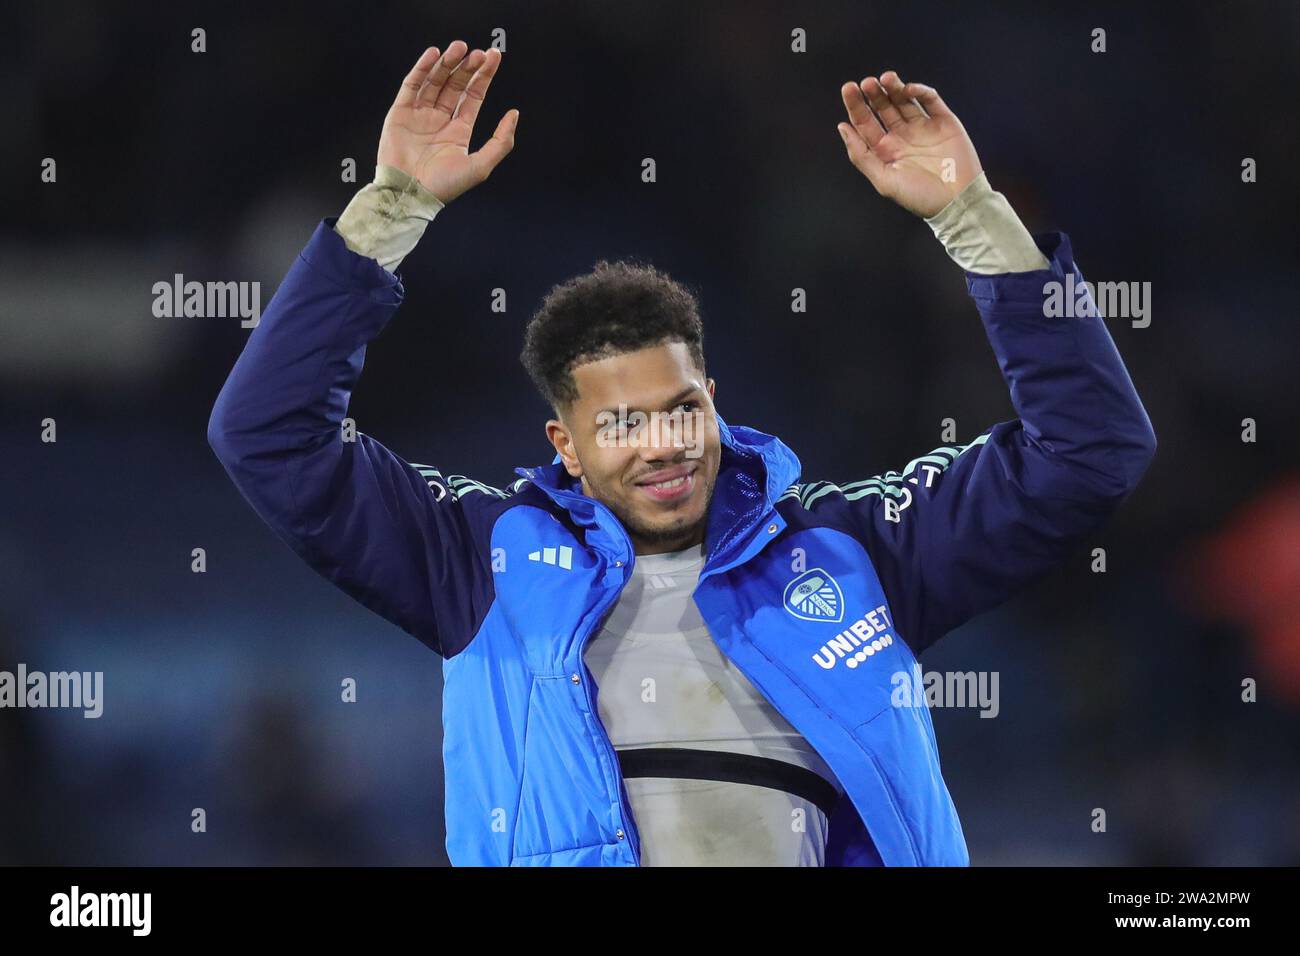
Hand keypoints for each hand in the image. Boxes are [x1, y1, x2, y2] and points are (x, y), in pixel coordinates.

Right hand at [377, 41, 517, 202]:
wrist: (409, 194)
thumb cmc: (444, 186)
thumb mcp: (481, 165)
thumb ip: (501, 141)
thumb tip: (514, 114)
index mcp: (459, 131)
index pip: (473, 96)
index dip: (483, 76)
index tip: (493, 57)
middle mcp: (440, 120)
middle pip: (455, 85)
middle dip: (467, 67)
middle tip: (477, 52)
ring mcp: (419, 115)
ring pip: (435, 81)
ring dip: (447, 63)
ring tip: (459, 48)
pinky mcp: (400, 113)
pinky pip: (412, 85)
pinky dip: (422, 68)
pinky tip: (433, 55)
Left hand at [837, 71, 981, 217]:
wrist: (957, 201)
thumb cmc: (919, 196)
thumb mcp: (884, 180)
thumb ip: (861, 155)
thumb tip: (842, 127)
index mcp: (885, 150)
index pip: (865, 123)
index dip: (856, 106)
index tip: (849, 89)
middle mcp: (902, 136)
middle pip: (883, 108)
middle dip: (874, 94)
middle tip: (866, 82)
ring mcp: (923, 127)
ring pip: (904, 100)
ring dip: (894, 88)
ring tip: (885, 78)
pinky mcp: (943, 121)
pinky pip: (930, 100)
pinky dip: (920, 91)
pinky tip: (908, 89)